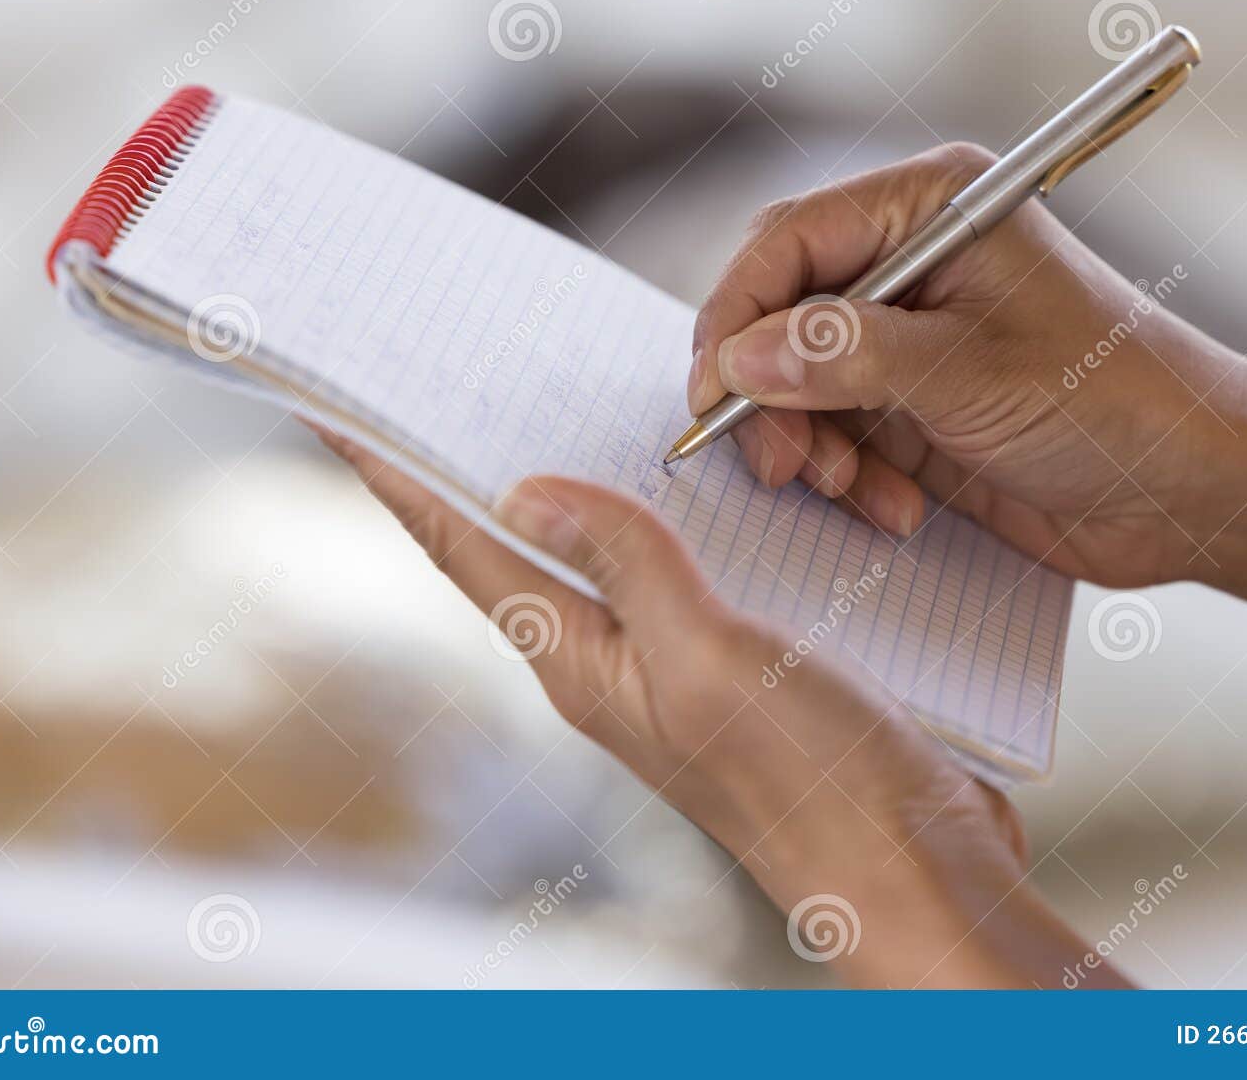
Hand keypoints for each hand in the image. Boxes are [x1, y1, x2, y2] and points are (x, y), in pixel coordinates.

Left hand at [312, 426, 1114, 987]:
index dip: (398, 476)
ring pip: (601, 548)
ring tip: (539, 405)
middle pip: (515, 543)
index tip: (339, 410)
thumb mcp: (704, 659)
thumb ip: (625, 566)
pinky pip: (680, 562)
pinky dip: (666, 509)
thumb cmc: (808, 783)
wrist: (907, 866)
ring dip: (568, 479)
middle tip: (436, 380)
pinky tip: (688, 476)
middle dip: (468, 464)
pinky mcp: (737, 656)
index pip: (463, 548)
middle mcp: (612, 657)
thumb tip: (526, 491)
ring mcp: (673, 658)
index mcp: (581, 660)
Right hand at [691, 144, 1246, 654]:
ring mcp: (912, 341)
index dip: (736, 316)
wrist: (1197, 492)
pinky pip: (839, 438)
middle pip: (780, 317)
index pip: (788, 242)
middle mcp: (913, 263)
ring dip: (813, 448)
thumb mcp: (970, 373)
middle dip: (771, 397)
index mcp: (932, 209)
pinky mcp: (917, 408)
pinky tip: (898, 510)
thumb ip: (846, 358)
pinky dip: (850, 481)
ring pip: (799, 386)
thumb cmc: (1114, 403)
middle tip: (780, 464)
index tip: (713, 394)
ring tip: (855, 491)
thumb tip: (740, 358)